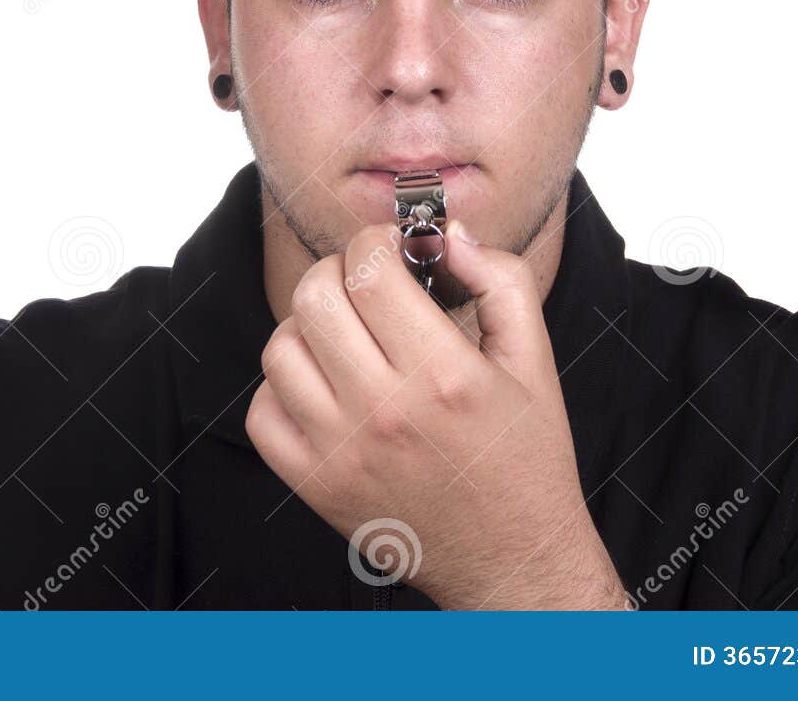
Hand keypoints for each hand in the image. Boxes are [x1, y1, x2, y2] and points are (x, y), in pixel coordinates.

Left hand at [245, 218, 627, 609]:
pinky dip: (282, 388)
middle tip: (365, 285)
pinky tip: (323, 386)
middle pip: (314, 296)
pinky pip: (262, 412)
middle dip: (337, 272)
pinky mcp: (314, 485)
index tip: (393, 250)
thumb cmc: (526, 460)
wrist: (514, 562)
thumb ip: (499, 281)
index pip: (369, 267)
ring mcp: (339, 452)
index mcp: (441, 373)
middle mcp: (382, 411)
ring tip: (345, 335)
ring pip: (280, 348)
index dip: (376, 241)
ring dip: (309, 327)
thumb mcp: (535, 360)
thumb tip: (448, 235)